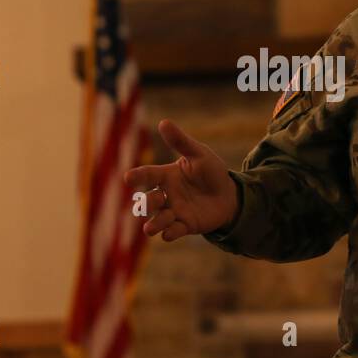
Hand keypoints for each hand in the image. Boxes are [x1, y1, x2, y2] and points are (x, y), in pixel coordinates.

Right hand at [123, 119, 239, 240]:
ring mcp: (174, 211)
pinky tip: (167, 235)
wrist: (229, 194)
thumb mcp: (199, 154)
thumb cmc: (210, 172)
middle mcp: (166, 195)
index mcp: (166, 176)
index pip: (148, 174)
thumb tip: (163, 122)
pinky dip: (169, 234)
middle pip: (148, 201)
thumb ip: (181, 142)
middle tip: (160, 197)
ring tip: (150, 228)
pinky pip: (173, 231)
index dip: (137, 176)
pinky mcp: (186, 225)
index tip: (128, 178)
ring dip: (153, 223)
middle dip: (148, 202)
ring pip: (157, 220)